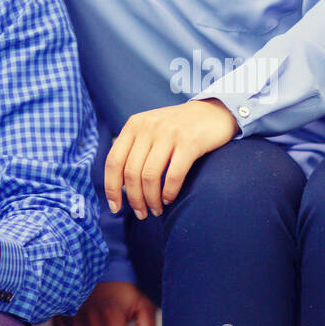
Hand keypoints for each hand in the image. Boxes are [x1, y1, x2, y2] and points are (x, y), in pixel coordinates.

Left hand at [105, 98, 239, 217]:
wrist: (213, 112)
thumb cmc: (178, 128)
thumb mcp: (151, 129)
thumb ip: (135, 148)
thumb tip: (119, 184)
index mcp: (134, 125)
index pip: (114, 160)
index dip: (111, 188)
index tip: (115, 208)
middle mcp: (148, 127)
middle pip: (131, 172)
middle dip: (134, 199)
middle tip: (141, 214)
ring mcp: (169, 134)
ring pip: (150, 176)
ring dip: (151, 199)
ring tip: (156, 210)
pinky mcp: (190, 142)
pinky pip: (173, 175)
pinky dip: (169, 192)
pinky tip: (169, 199)